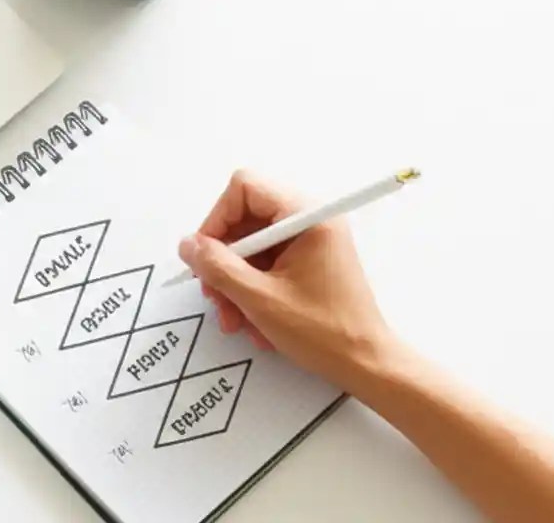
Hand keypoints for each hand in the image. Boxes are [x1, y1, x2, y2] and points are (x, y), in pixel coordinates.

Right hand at [177, 170, 398, 390]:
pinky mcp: (309, 261)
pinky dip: (252, 290)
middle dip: (224, 261)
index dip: (217, 219)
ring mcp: (310, 241)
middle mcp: (311, 220)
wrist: (366, 365)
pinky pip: (266, 264)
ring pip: (251, 247)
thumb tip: (187, 245)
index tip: (205, 256)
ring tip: (234, 320)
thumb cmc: (322, 332)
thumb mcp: (259, 299)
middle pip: (245, 219)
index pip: (245, 188)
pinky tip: (253, 321)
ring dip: (235, 282)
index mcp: (307, 216)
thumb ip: (217, 267)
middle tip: (214, 296)